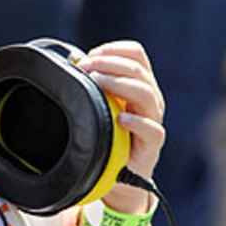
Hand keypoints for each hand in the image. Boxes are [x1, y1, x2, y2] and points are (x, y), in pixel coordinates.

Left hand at [78, 40, 165, 213]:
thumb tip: (72, 65)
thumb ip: (94, 86)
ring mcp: (153, 119)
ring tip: (97, 84)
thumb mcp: (100, 106)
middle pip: (137, 69)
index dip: (113, 49)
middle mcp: (150, 98)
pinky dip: (136, 121)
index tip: (90, 55)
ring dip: (118, 84)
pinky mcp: (153, 143)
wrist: (120, 175)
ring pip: (146, 93)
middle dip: (108, 64)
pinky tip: (119, 118)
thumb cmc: (109, 136)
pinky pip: (152, 129)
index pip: (135, 54)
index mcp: (139, 83)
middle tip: (85, 69)